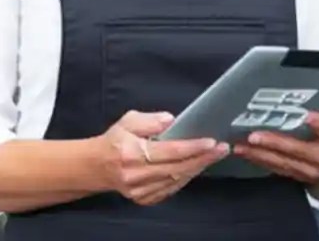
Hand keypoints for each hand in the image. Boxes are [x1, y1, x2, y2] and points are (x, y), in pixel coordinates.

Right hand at [95, 111, 230, 205]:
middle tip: (221, 149)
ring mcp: (141, 191)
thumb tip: (171, 120)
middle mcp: (137, 175)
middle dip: (203, 158)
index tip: (211, 141)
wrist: (96, 167)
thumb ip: (149, 120)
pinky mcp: (144, 199)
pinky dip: (185, 177)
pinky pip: (172, 188)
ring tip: (212, 156)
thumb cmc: (114, 141)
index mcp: (131, 153)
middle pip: (178, 168)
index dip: (193, 147)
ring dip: (197, 168)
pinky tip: (195, 167)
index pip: (170, 151)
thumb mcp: (127, 121)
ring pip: (177, 180)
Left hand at [232, 112, 318, 185]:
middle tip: (253, 135)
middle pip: (300, 150)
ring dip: (261, 154)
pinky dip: (262, 161)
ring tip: (241, 146)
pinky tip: (247, 154)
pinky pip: (280, 169)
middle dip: (275, 143)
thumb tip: (306, 85)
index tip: (308, 116)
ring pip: (285, 162)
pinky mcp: (303, 178)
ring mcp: (315, 171)